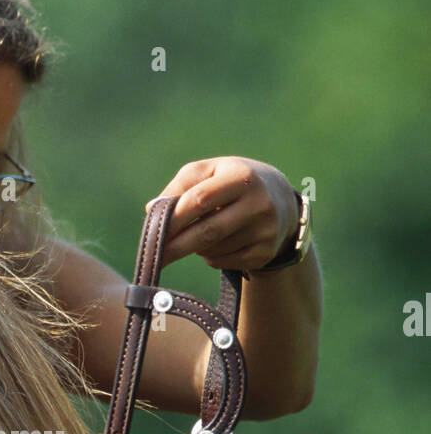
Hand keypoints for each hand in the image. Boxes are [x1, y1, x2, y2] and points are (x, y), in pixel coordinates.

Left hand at [154, 157, 298, 274]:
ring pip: (212, 249)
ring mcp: (264, 231)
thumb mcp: (211, 172)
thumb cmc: (233, 183)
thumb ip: (181, 185)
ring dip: (195, 247)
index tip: (153, 232)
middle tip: (156, 257)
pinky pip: (222, 261)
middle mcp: (258, 203)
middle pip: (207, 232)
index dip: (174, 217)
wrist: (281, 202)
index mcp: (242, 176)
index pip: (200, 199)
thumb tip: (152, 209)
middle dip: (176, 246)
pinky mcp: (264, 253)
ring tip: (201, 232)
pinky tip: (218, 243)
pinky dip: (210, 256)